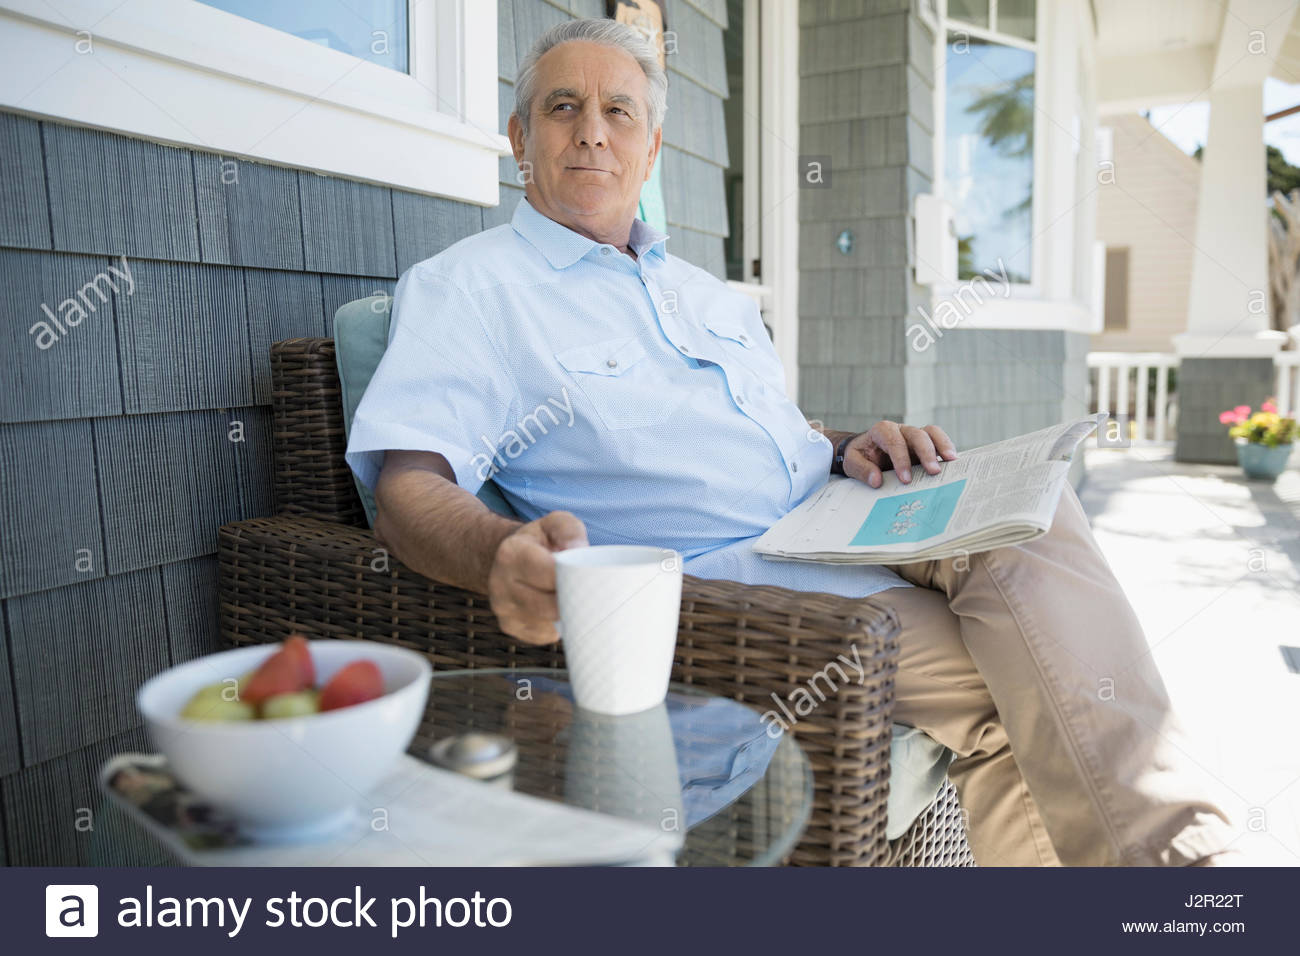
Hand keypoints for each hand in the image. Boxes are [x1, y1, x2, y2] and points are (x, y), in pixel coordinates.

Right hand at [487, 511, 588, 644]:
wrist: (508, 558)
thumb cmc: (539, 541)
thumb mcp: (554, 524)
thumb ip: (569, 530)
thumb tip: (580, 550)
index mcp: (511, 554)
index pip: (549, 573)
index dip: (574, 579)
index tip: (591, 580)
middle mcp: (500, 583)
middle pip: (548, 606)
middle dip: (574, 602)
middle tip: (592, 595)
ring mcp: (503, 608)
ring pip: (547, 624)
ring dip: (567, 617)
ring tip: (577, 601)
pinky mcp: (509, 626)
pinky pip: (543, 635)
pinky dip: (557, 627)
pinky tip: (561, 612)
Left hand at [843, 421, 957, 487]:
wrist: (864, 451)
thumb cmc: (859, 455)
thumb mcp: (852, 463)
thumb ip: (862, 470)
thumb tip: (877, 481)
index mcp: (882, 431)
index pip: (895, 442)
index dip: (901, 459)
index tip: (905, 479)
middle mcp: (901, 430)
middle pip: (918, 435)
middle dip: (926, 453)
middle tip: (933, 472)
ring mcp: (914, 436)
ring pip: (932, 433)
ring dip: (943, 446)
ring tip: (952, 461)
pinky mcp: (924, 444)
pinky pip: (938, 442)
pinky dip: (946, 450)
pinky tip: (953, 464)